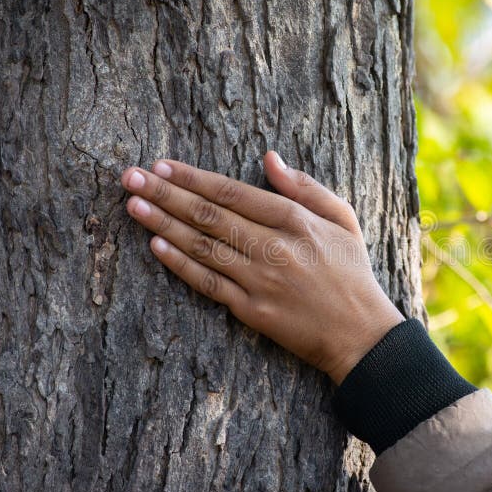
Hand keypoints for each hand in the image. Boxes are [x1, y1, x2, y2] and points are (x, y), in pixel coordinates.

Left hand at [120, 152, 403, 383]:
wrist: (360, 333)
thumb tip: (270, 158)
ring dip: (164, 224)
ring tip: (133, 204)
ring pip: (203, 246)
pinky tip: (156, 247)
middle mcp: (274, 248)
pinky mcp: (252, 311)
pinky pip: (208, 283)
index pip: (234, 193)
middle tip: (131, 176)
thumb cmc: (352, 272)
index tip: (163, 164)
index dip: (195, 178)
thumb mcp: (343, 220)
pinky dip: (180, 264)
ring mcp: (260, 281)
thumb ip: (306, 187)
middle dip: (166, 193)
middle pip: (210, 216)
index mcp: (296, 221)